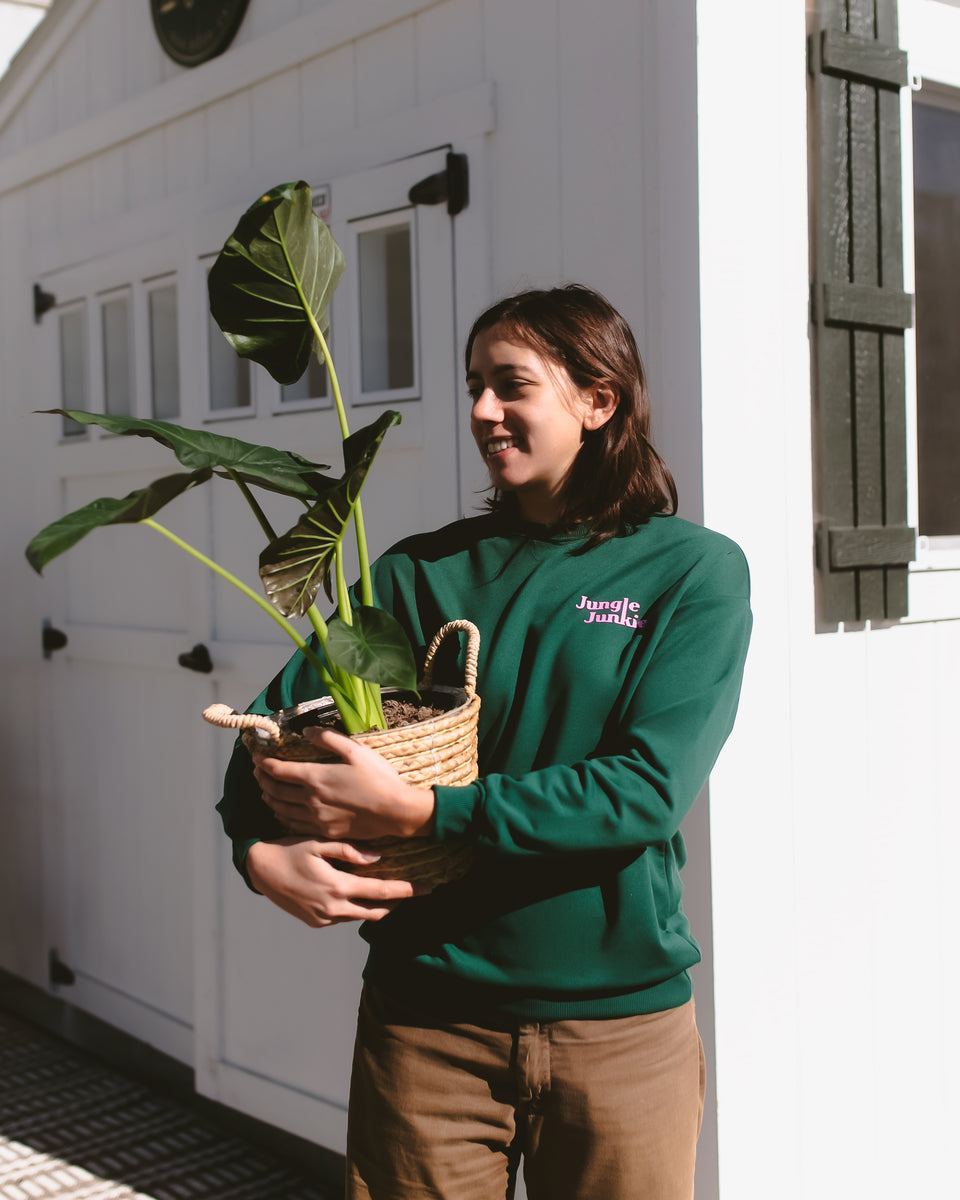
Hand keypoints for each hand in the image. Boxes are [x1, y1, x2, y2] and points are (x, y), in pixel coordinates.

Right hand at [245, 837, 426, 926]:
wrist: (260, 869)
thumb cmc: (290, 849)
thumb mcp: (318, 842)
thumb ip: (348, 850)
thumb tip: (377, 857)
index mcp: (338, 886)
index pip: (382, 892)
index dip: (407, 891)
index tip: (427, 888)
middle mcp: (333, 908)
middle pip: (377, 911)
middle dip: (400, 903)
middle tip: (419, 893)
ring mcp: (324, 918)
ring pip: (362, 916)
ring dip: (379, 906)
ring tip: (396, 894)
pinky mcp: (316, 922)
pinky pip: (344, 917)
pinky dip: (357, 908)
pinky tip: (363, 896)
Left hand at [253, 729, 435, 840]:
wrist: (395, 811)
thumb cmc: (378, 778)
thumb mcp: (355, 750)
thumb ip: (328, 739)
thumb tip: (306, 732)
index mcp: (316, 778)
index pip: (279, 771)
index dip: (264, 763)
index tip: (257, 757)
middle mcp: (311, 800)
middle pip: (276, 791)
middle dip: (262, 780)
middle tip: (257, 772)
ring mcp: (317, 818)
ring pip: (282, 810)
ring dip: (270, 799)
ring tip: (265, 792)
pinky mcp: (325, 831)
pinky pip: (295, 825)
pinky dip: (283, 817)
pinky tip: (282, 813)